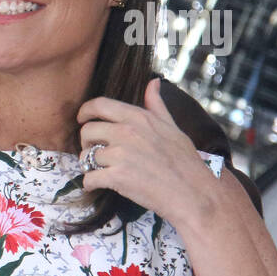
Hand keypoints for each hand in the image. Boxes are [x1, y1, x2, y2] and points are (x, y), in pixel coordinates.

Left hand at [76, 77, 220, 225]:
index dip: (85, 111)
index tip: (82, 119)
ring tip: (103, 171)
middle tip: (96, 153)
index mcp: (138, 117)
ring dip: (90, 165)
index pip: (99, 104)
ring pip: (86, 156)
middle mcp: (127, 132)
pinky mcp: (117, 176)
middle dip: (87, 143)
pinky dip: (90, 183)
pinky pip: (88, 178)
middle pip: (87, 131)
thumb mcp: (172, 127)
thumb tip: (153, 82)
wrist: (194, 193)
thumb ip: (156, 106)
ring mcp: (121, 154)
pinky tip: (98, 185)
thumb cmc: (185, 161)